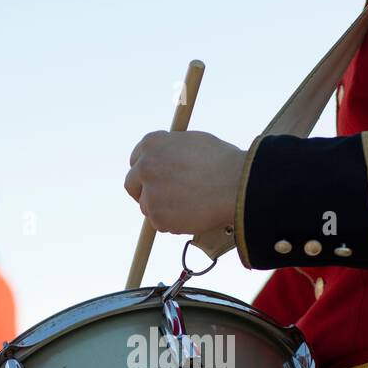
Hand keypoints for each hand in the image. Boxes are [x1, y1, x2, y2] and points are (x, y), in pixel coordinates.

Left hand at [124, 131, 245, 234]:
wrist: (235, 185)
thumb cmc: (223, 162)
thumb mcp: (193, 143)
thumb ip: (172, 152)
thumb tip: (168, 162)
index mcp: (152, 143)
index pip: (136, 159)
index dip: (145, 171)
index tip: (153, 179)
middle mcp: (145, 166)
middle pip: (131, 184)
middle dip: (143, 192)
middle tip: (159, 199)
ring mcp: (149, 192)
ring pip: (147, 207)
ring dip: (162, 209)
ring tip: (190, 206)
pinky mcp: (156, 216)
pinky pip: (160, 224)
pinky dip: (174, 223)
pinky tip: (193, 214)